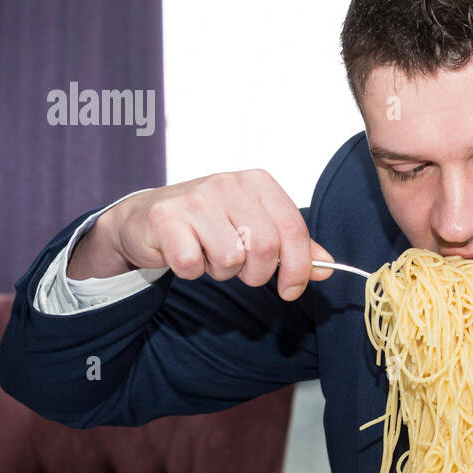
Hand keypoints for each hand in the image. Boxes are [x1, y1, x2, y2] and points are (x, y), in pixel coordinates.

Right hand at [69, 170, 334, 300]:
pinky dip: (192, 271)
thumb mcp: (254, 226)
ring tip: (209, 255)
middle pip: (265, 247)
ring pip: (230, 258)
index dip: (299, 267)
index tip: (292, 290)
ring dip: (222, 271)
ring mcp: (195, 198)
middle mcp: (228, 183)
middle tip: (242, 272)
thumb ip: (291, 246)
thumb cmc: (208, 223)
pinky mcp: (165, 217)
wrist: (146, 217)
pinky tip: (186, 254)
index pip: (293, 229)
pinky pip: (192, 265)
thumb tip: (326, 267)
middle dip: (257, 274)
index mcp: (257, 182)